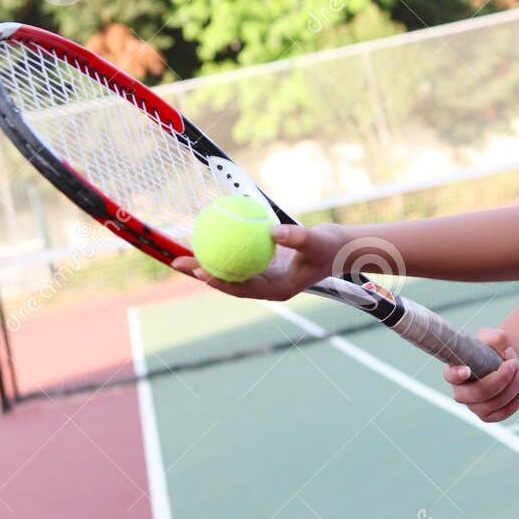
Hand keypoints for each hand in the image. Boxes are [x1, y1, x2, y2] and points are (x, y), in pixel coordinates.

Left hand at [170, 222, 342, 299]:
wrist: (340, 247)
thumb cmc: (331, 246)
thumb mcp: (317, 241)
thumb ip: (297, 237)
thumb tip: (271, 230)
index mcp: (278, 288)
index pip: (243, 288)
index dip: (220, 282)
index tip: (201, 273)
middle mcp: (266, 285)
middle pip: (228, 280)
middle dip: (202, 273)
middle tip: (177, 261)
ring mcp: (263, 275)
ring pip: (229, 269)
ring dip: (207, 261)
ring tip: (181, 250)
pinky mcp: (262, 264)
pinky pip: (238, 255)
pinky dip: (223, 246)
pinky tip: (208, 231)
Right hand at [443, 327, 518, 422]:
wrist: (505, 363)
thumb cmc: (493, 349)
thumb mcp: (493, 337)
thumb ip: (497, 336)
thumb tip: (503, 342)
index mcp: (455, 372)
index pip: (451, 375)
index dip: (457, 375)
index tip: (467, 370)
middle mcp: (462, 393)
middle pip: (479, 393)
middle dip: (500, 379)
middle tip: (514, 362)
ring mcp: (476, 407)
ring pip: (496, 403)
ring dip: (514, 385)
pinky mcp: (491, 416)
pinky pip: (507, 411)